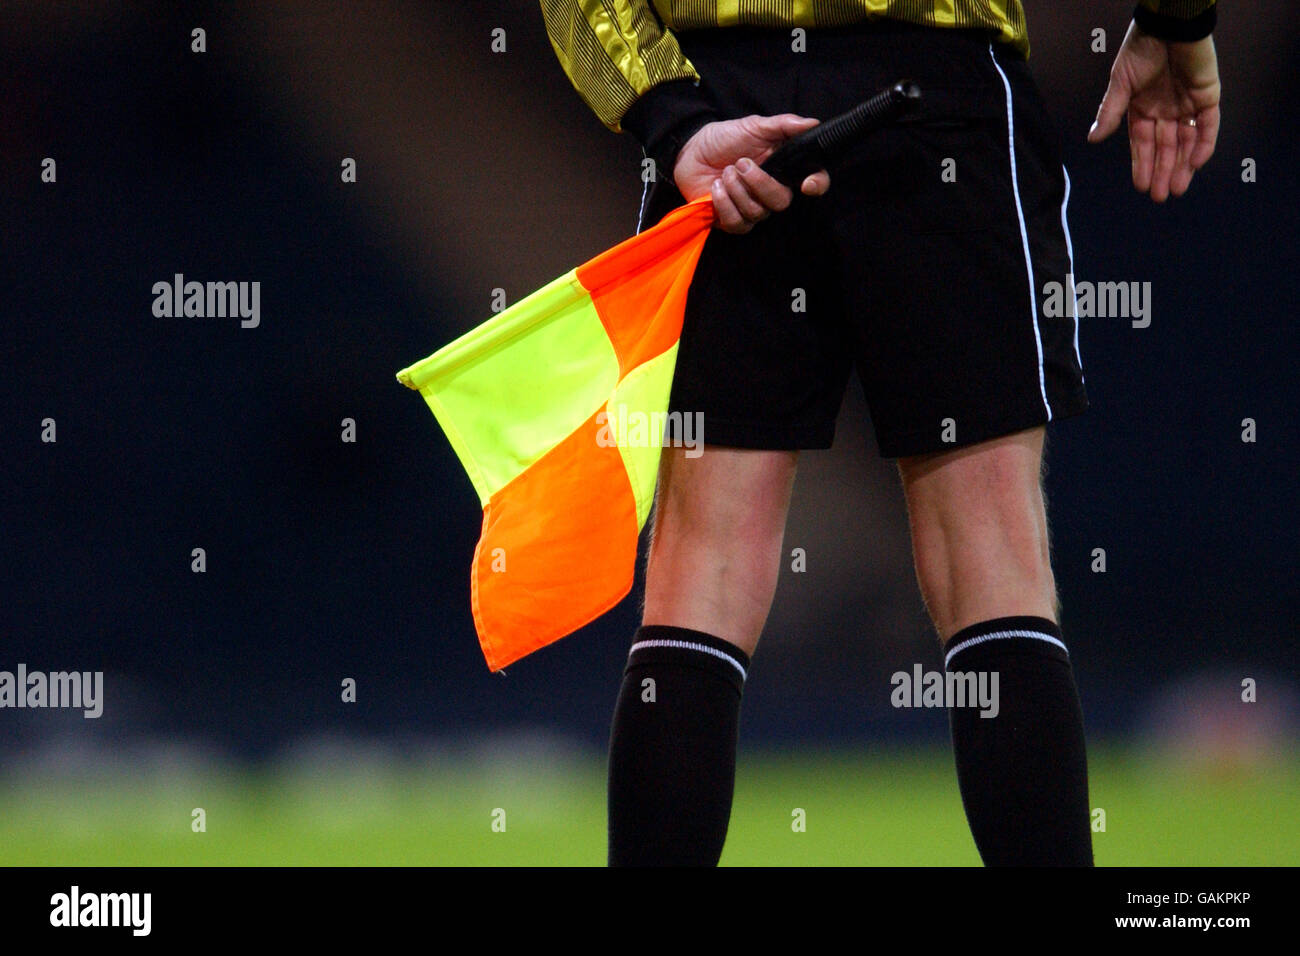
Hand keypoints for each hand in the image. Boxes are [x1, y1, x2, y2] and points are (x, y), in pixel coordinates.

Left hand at [673, 114, 830, 233]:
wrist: (692, 150)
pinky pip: (736, 223)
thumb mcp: (754, 126)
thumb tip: (812, 123)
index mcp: (784, 169)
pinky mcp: (730, 220)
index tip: (806, 184)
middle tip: (741, 163)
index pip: (813, 181)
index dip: (817, 185)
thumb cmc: (725, 139)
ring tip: (725, 172)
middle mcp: (771, 192)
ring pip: (757, 213)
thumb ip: (784, 125)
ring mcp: (751, 208)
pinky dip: (724, 203)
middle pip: (781, 202)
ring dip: (738, 190)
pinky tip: (716, 187)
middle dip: (760, 183)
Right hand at [1088, 23, 1219, 201]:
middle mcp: (1165, 110)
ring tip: (1177, 188)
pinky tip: (1195, 164)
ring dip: (1182, 165)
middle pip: (1165, 147)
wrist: (1170, 23)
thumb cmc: (1142, 48)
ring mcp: (1187, 104)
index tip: (1141, 186)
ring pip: (1186, 141)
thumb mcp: (1120, 82)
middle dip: (1162, 171)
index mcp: (1141, 108)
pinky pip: (1208, 125)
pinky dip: (1203, 144)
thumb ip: (1110, 111)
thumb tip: (1092, 139)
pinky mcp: (1208, 96)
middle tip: (1160, 196)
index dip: (1142, 164)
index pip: (1142, 144)